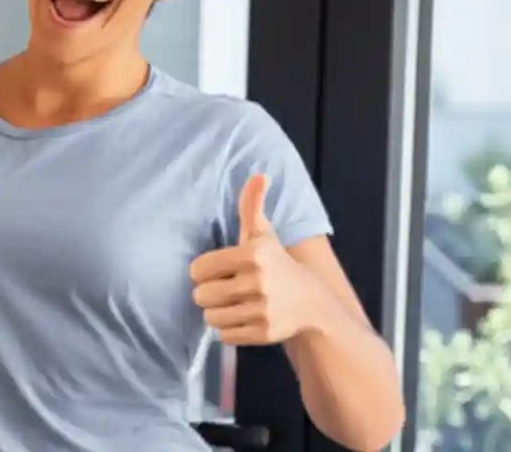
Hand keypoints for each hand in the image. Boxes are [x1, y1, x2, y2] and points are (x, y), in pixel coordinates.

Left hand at [189, 174, 317, 344]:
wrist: (312, 303)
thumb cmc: (276, 264)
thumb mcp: (263, 234)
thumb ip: (253, 205)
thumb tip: (259, 175)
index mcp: (253, 254)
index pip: (198, 269)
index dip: (203, 271)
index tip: (219, 270)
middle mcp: (258, 282)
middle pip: (201, 295)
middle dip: (209, 293)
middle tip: (226, 289)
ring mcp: (262, 310)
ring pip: (210, 317)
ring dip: (217, 312)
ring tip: (234, 304)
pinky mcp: (264, 334)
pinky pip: (224, 335)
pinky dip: (228, 330)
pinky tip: (244, 318)